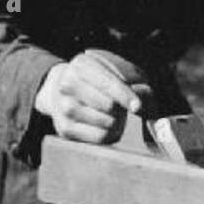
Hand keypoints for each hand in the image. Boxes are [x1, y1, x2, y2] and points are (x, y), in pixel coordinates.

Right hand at [34, 50, 152, 143]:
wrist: (60, 90)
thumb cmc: (97, 80)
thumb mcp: (114, 71)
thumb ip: (134, 81)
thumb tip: (142, 103)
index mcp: (82, 65)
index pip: (108, 83)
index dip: (125, 95)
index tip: (138, 106)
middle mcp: (68, 85)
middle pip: (108, 105)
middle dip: (122, 108)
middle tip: (122, 106)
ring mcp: (64, 108)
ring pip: (106, 123)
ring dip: (118, 121)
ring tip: (114, 114)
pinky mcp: (64, 128)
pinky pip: (99, 137)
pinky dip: (111, 133)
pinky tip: (109, 125)